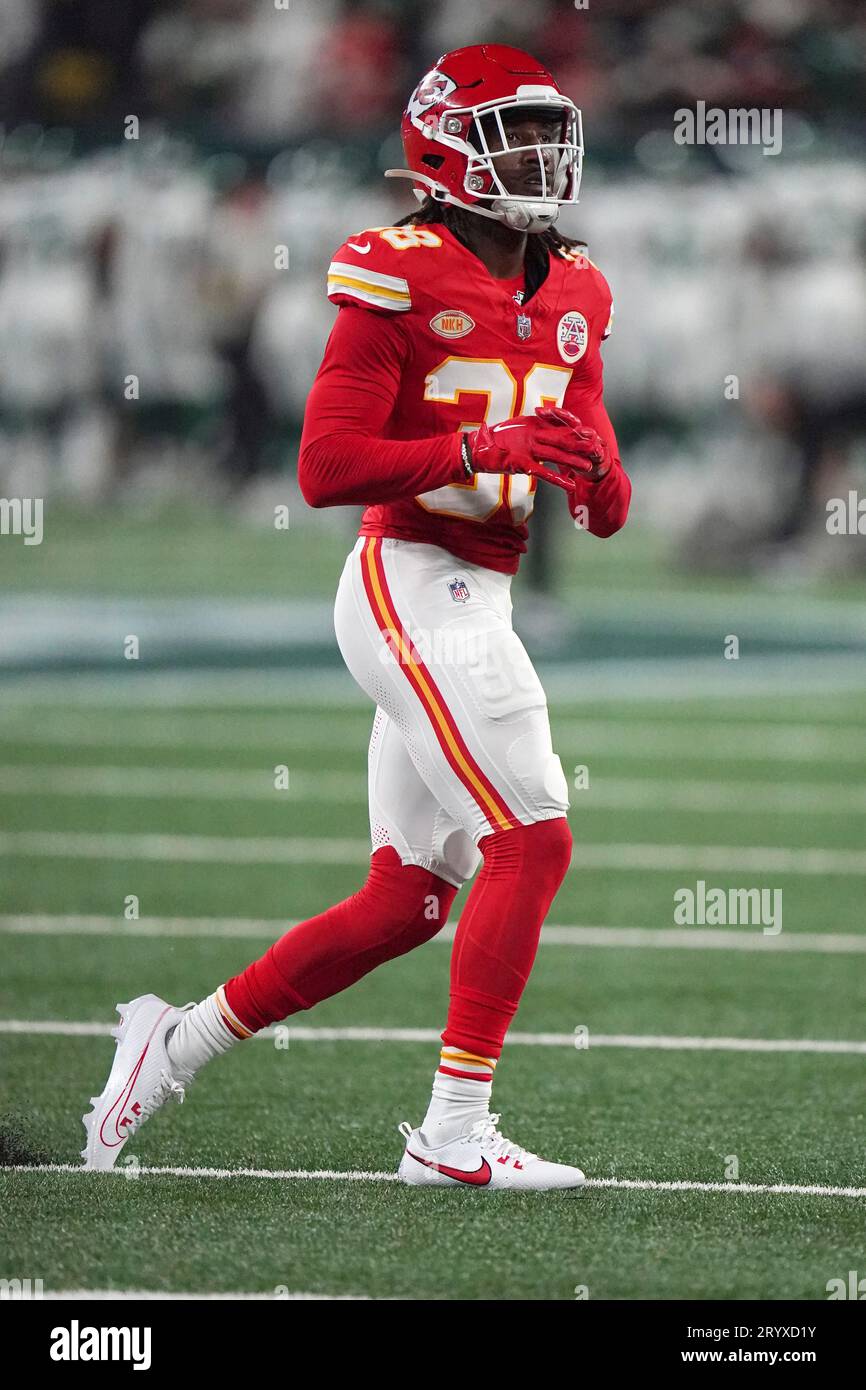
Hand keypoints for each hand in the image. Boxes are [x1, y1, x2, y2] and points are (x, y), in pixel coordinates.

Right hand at [466, 407, 611, 493]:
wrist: (477, 449)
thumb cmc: (496, 442)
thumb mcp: (518, 432)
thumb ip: (534, 428)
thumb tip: (545, 430)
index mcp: (534, 426)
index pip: (560, 429)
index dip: (576, 434)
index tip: (591, 438)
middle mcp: (534, 435)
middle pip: (563, 440)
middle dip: (580, 446)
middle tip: (598, 449)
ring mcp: (528, 449)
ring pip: (557, 455)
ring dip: (573, 462)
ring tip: (589, 468)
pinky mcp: (522, 463)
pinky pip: (543, 472)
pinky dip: (558, 479)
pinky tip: (570, 485)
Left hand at [534, 407, 612, 484]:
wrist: (593, 468)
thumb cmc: (574, 456)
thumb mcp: (559, 448)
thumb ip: (549, 438)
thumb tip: (530, 429)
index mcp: (570, 430)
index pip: (559, 418)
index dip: (549, 414)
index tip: (537, 411)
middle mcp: (581, 433)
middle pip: (572, 422)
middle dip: (563, 416)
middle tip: (553, 411)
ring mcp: (592, 442)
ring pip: (588, 434)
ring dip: (584, 431)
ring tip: (578, 430)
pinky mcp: (600, 455)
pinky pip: (599, 452)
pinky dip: (597, 450)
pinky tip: (595, 448)